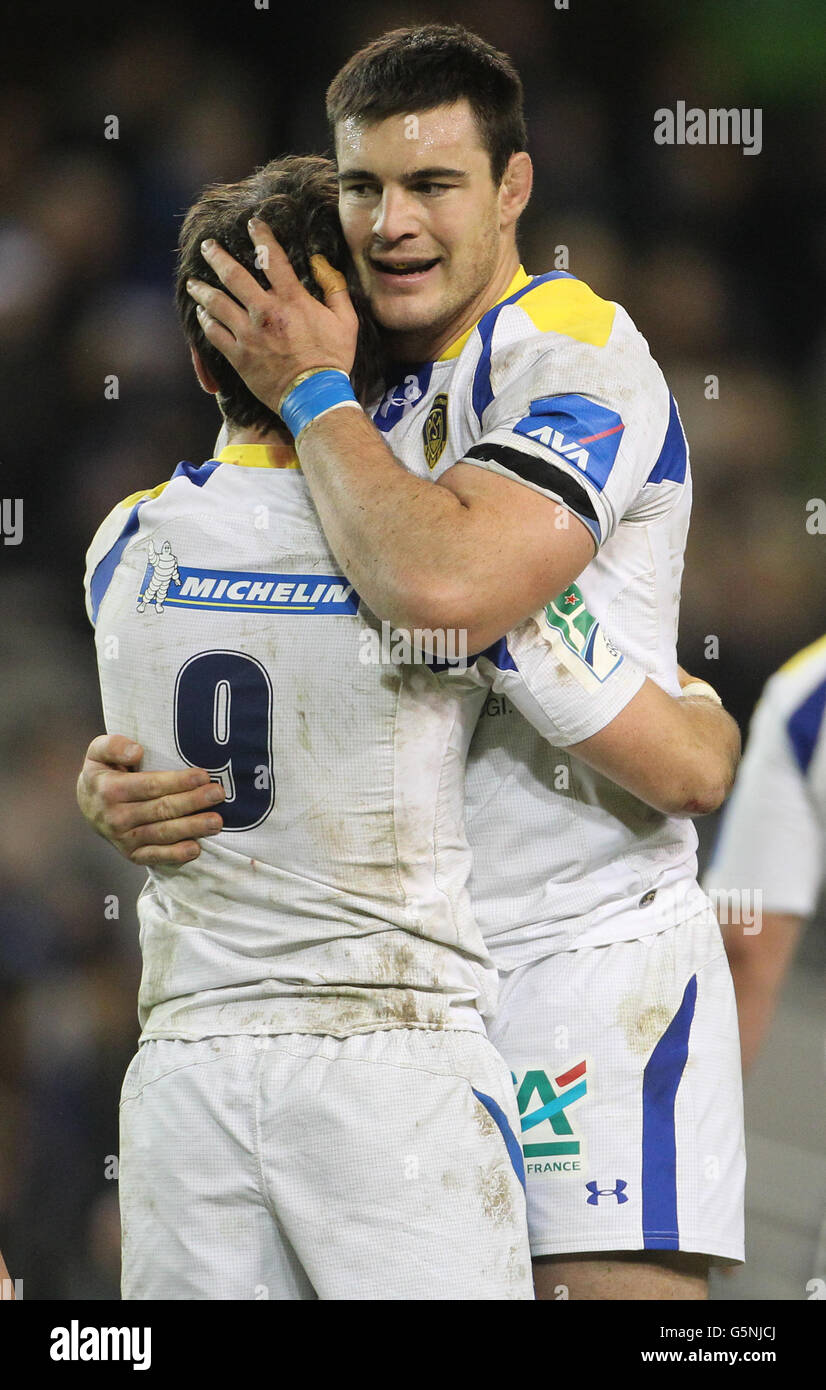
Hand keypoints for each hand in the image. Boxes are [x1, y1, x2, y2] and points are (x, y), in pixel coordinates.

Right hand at [76, 734, 224, 866]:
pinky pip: (154, 857)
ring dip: (191, 828)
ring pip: (162, 833)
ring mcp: (124, 839)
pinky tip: (195, 849)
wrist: (87, 806)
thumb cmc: (103, 773)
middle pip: (161, 809)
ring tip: (216, 821)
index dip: (178, 782)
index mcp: (110, 790)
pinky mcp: (132, 854)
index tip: (203, 776)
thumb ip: (113, 745)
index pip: (150, 786)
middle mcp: (116, 817)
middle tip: (218, 794)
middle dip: (193, 802)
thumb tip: (136, 752)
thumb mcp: (98, 752)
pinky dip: (175, 855)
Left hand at [187, 223, 357, 411]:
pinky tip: (202, 314)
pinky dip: (205, 320)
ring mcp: (248, 334)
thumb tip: (321, 263)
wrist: (315, 396)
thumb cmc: (332, 359)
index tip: (252, 224)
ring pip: (216, 303)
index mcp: (291, 300)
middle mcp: (265, 312)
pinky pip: (214, 333)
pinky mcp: (238, 356)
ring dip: (202, 289)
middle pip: (233, 275)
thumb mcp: (346, 321)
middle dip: (217, 256)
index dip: (261, 236)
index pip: (272, 257)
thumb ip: (334, 288)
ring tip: (193, 282)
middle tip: (207, 246)